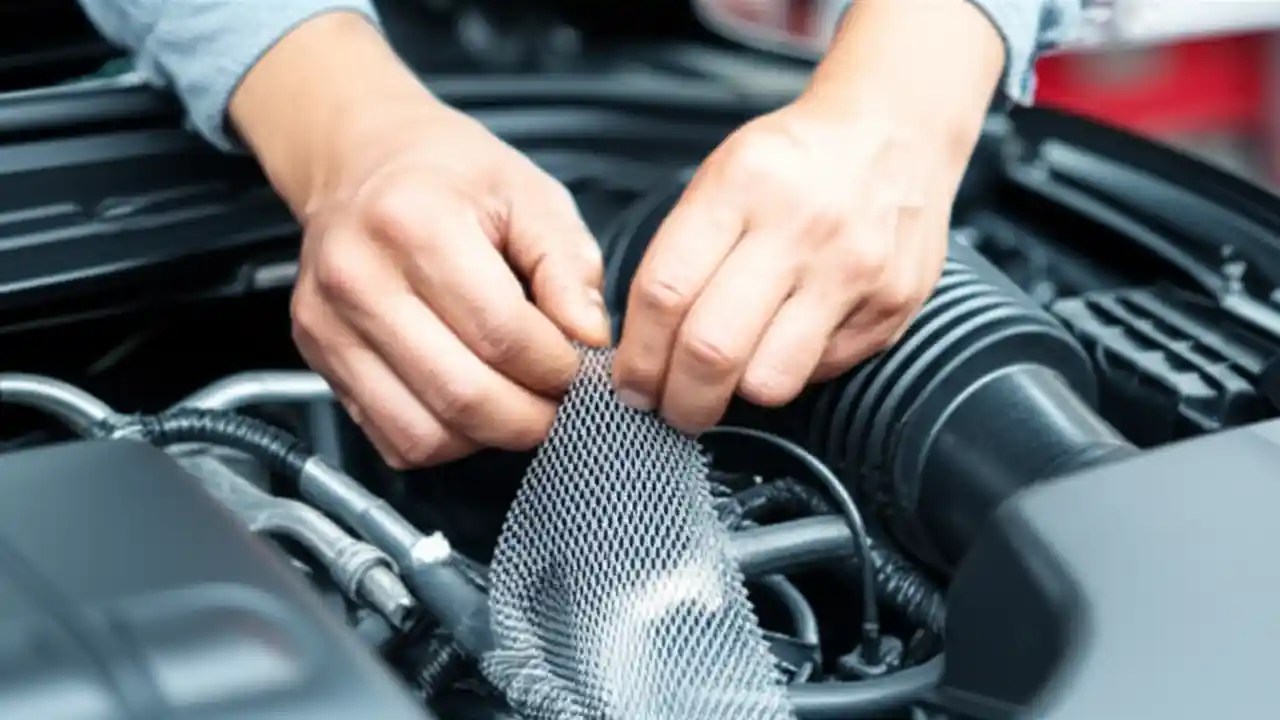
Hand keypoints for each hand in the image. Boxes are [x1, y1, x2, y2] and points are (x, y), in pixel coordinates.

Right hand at [231, 13, 608, 466]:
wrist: (363, 159)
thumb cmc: (450, 174)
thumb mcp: (530, 194)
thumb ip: (570, 267)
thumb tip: (590, 340)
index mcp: (413, 222)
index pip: (502, 334)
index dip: (558, 367)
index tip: (582, 366)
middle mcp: (358, 278)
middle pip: (461, 395)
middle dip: (531, 417)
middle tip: (561, 401)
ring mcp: (329, 324)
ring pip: (424, 434)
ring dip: (488, 437)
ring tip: (520, 405)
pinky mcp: (319, 358)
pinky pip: (393, 438)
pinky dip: (446, 441)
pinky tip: (473, 406)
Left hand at [612, 0, 1002, 433]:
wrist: (894, 131)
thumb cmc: (791, 163)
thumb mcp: (722, 176)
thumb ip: (682, 254)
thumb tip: (645, 348)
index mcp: (742, 185)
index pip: (665, 293)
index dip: (638, 357)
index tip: (631, 384)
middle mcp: (801, 227)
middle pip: (713, 350)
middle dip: (679, 401)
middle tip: (670, 410)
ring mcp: (853, 269)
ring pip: (770, 380)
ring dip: (736, 398)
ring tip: (728, 383)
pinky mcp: (892, 305)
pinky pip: (821, 372)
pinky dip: (791, 371)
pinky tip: (786, 343)